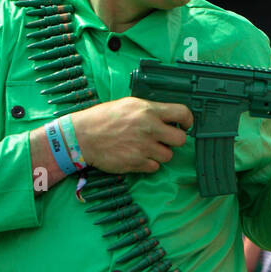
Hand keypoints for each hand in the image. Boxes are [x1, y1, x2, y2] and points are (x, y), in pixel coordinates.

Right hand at [70, 97, 192, 173]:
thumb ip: (149, 110)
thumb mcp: (127, 104)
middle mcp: (149, 128)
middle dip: (174, 140)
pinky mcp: (137, 163)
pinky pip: (155, 167)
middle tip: (164, 139)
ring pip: (168, 156)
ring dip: (161, 153)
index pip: (182, 112)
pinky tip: (137, 156)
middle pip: (181, 140)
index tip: (185, 125)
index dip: (188, 120)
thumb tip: (167, 117)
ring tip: (146, 148)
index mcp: (148, 111)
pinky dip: (149, 164)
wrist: (82, 136)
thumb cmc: (102, 118)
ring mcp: (143, 147)